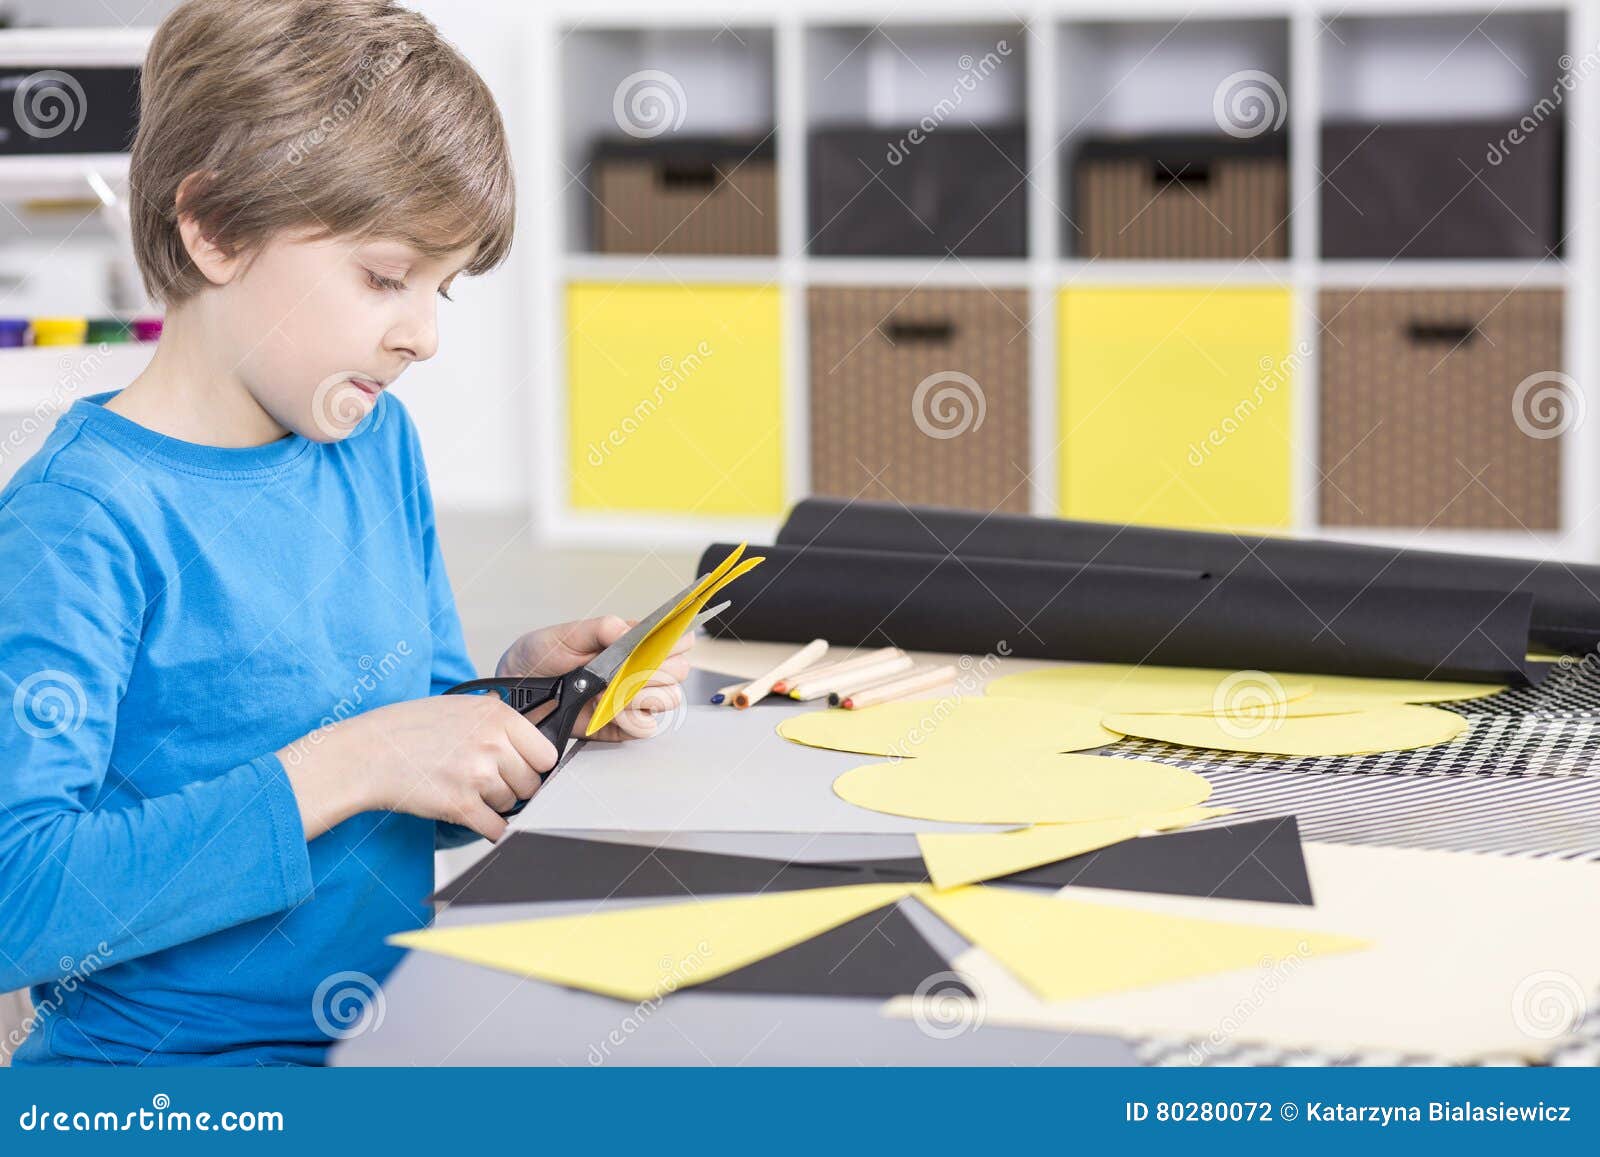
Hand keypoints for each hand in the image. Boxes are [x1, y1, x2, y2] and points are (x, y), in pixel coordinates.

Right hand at [277, 694, 556, 842]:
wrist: (367, 753)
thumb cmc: (406, 728)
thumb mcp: (459, 707)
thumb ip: (495, 720)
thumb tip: (527, 736)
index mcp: (498, 716)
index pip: (546, 753)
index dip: (535, 765)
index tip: (525, 769)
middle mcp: (493, 744)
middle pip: (532, 783)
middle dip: (515, 787)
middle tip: (489, 782)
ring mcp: (478, 776)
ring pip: (513, 805)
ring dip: (495, 805)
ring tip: (467, 789)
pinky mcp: (461, 806)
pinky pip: (496, 829)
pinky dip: (488, 828)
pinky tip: (472, 815)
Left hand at [497, 615, 692, 740]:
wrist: (517, 692)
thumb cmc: (541, 658)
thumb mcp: (566, 635)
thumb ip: (600, 629)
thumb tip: (627, 630)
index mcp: (631, 644)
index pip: (674, 640)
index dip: (676, 641)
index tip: (665, 643)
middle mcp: (638, 671)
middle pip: (678, 672)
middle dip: (657, 670)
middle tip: (630, 670)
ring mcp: (632, 700)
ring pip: (667, 700)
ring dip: (643, 694)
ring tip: (615, 691)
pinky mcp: (621, 727)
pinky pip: (644, 727)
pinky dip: (630, 719)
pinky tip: (609, 710)